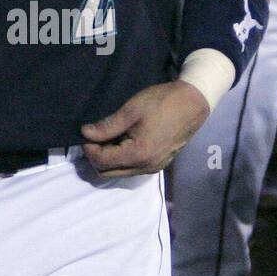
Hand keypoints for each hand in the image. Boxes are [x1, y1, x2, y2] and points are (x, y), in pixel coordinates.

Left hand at [81, 81, 210, 177]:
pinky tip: (121, 139)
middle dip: (96, 156)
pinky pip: (132, 168)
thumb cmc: (161, 103)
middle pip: (108, 172)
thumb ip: (107, 126)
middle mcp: (145, 167)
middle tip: (94, 135)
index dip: (88, 148)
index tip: (86, 132)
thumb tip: (85, 134)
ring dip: (108, 158)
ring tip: (107, 136)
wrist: (191, 104)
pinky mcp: (159, 163)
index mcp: (138, 155)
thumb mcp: (130, 111)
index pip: (101, 161)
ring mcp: (154, 167)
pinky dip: (121, 158)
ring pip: (120, 172)